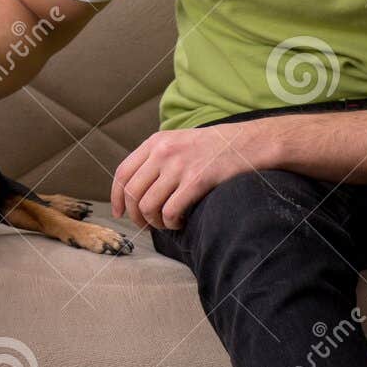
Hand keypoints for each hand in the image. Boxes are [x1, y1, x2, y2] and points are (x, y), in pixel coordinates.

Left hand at [111, 120, 273, 230]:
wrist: (249, 142)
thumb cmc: (215, 147)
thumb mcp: (179, 141)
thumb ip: (158, 157)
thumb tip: (138, 187)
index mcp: (156, 142)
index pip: (123, 173)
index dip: (117, 197)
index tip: (120, 213)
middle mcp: (163, 152)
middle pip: (132, 193)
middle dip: (136, 215)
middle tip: (146, 225)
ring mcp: (179, 166)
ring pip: (148, 205)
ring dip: (155, 222)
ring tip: (167, 224)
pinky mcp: (197, 180)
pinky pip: (170, 211)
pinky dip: (171, 223)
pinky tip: (180, 222)